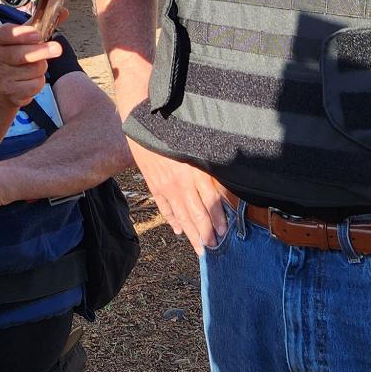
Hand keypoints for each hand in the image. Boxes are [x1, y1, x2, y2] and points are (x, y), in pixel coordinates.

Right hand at [0, 19, 59, 112]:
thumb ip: (42, 23)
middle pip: (20, 55)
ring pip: (31, 70)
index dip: (22, 34)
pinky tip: (34, 78)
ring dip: (42, 66)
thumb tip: (64, 12)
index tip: (38, 34)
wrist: (0, 86)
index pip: (5, 34)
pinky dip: (39, 81)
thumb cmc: (17, 56)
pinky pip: (34, 85)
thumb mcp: (25, 38)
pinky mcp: (10, 92)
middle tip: (57, 48)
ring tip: (39, 65)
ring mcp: (1, 76)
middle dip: (41, 51)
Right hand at [128, 131, 233, 251]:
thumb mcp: (198, 146)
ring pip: (181, 215)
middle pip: (197, 214)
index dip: (218, 220)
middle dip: (206, 234)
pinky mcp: (153, 184)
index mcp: (195, 172)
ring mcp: (166, 186)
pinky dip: (171, 219)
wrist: (145, 122)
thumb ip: (210, 168)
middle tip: (213, 249)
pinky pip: (164, 207)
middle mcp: (181, 183)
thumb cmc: (176, 130)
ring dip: (191, 233)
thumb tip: (223, 189)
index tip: (225, 233)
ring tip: (199, 247)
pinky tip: (178, 230)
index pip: (211, 203)